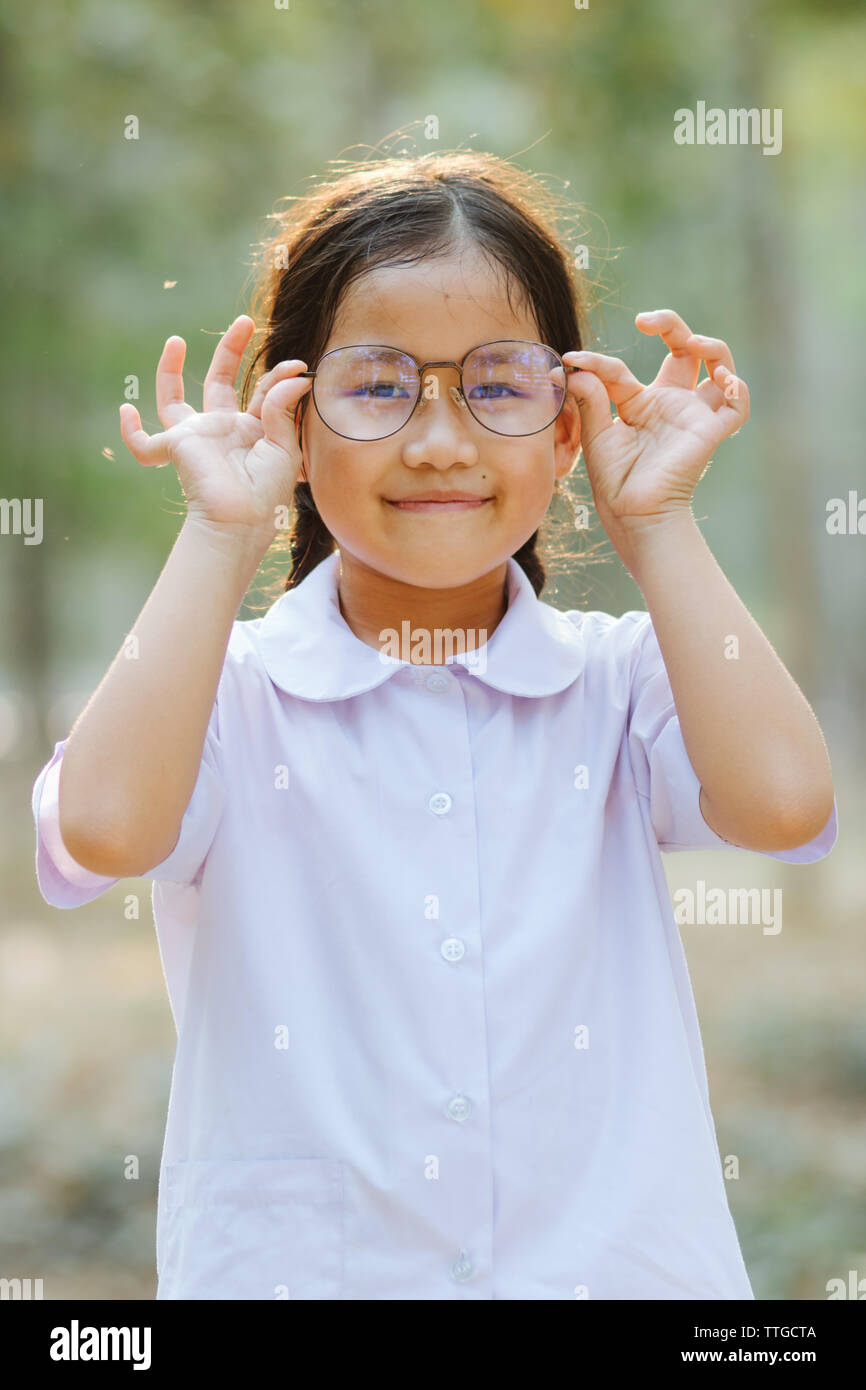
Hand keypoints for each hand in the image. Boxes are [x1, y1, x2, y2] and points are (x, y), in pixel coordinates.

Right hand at [119, 315, 312, 539]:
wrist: (242, 519)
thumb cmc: (268, 493)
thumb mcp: (284, 446)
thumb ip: (283, 408)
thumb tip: (294, 373)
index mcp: (252, 431)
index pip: (262, 392)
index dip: (278, 376)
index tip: (298, 365)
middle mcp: (222, 430)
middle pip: (220, 382)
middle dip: (232, 350)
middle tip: (244, 321)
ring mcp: (196, 438)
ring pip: (173, 401)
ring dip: (171, 370)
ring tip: (177, 340)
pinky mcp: (175, 447)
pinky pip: (144, 445)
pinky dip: (130, 432)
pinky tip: (125, 411)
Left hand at [563, 308, 748, 548]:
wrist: (633, 517)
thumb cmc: (615, 484)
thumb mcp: (597, 436)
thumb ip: (590, 400)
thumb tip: (574, 368)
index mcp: (640, 405)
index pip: (621, 371)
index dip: (596, 362)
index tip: (572, 361)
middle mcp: (670, 404)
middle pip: (683, 350)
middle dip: (670, 325)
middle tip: (645, 320)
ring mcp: (692, 415)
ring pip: (718, 365)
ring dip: (710, 346)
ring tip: (690, 341)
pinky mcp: (710, 432)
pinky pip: (737, 405)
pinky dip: (736, 387)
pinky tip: (722, 378)